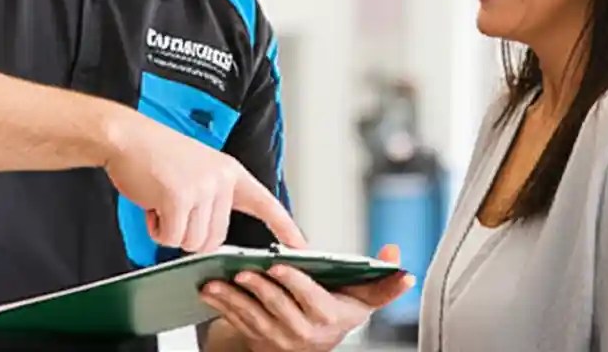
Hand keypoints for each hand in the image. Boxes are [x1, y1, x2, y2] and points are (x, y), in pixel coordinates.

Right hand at [101, 108, 305, 253]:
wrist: (126, 137)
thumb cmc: (154, 155)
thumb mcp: (196, 171)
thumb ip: (211, 199)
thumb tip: (210, 238)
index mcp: (229, 171)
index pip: (265, 202)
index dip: (284, 226)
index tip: (301, 245)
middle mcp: (221, 180)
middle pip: (215, 239)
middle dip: (189, 232)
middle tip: (173, 206)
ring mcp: (202, 188)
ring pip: (192, 242)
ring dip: (171, 230)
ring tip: (161, 199)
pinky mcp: (179, 198)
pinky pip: (170, 237)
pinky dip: (156, 229)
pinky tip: (152, 204)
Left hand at [200, 244, 414, 351]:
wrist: (314, 344)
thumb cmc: (337, 311)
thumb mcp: (363, 299)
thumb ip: (383, 283)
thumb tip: (400, 263)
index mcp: (327, 317)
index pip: (310, 299)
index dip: (294, 283)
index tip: (279, 266)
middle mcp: (303, 332)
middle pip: (277, 308)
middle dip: (259, 289)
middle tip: (243, 270)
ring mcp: (278, 338)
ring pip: (252, 317)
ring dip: (232, 299)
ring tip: (215, 280)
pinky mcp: (257, 339)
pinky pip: (236, 322)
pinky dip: (220, 306)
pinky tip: (208, 289)